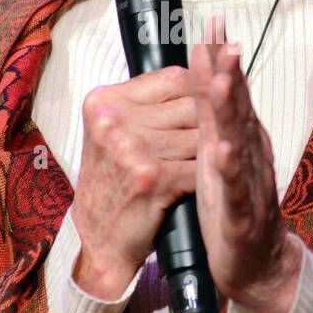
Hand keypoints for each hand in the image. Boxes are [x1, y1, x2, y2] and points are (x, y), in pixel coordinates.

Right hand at [72, 64, 197, 298]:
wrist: (100, 238)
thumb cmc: (113, 183)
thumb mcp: (114, 132)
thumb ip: (147, 103)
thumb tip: (200, 74)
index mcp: (105, 101)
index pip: (175, 78)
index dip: (201, 92)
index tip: (211, 105)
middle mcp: (114, 119)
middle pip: (192, 106)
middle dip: (208, 125)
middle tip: (212, 143)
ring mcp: (131, 148)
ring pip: (201, 137)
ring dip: (211, 153)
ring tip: (213, 163)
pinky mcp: (151, 177)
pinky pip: (200, 167)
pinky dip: (209, 177)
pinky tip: (209, 183)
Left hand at [188, 13, 302, 312]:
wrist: (256, 263)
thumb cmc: (232, 201)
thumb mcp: (215, 149)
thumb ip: (211, 108)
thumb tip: (204, 60)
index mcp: (239, 137)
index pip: (231, 91)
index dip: (221, 58)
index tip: (211, 23)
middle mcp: (249, 154)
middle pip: (239, 109)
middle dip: (231, 74)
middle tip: (224, 40)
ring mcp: (248, 183)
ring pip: (240, 143)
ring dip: (233, 113)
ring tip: (223, 84)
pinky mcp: (242, 214)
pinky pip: (236, 189)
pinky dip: (230, 169)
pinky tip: (222, 151)